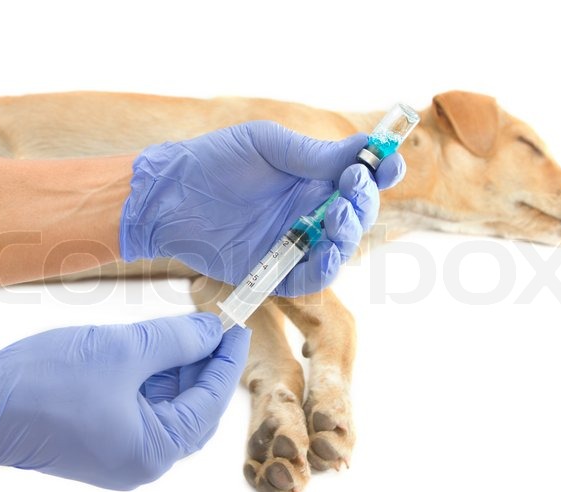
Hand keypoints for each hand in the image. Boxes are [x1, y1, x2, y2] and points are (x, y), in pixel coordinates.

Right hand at [0, 313, 249, 489]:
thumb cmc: (45, 383)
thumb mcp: (126, 351)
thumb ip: (178, 340)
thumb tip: (212, 330)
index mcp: (154, 452)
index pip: (209, 402)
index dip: (226, 361)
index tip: (237, 327)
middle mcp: (140, 461)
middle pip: (191, 408)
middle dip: (203, 365)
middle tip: (214, 324)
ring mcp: (118, 453)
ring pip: (165, 406)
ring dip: (176, 368)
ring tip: (183, 328)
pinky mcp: (98, 439)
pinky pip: (139, 407)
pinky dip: (150, 378)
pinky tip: (154, 347)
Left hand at [119, 121, 405, 295]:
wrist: (170, 195)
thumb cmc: (215, 161)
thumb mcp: (268, 145)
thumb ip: (314, 154)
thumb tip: (366, 147)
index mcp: (312, 178)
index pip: (359, 178)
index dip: (380, 172)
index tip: (390, 162)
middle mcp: (310, 211)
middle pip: (357, 214)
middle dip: (364, 201)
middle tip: (353, 185)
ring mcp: (295, 243)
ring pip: (341, 247)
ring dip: (349, 233)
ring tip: (338, 214)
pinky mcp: (276, 271)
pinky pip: (311, 276)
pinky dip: (325, 267)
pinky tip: (326, 251)